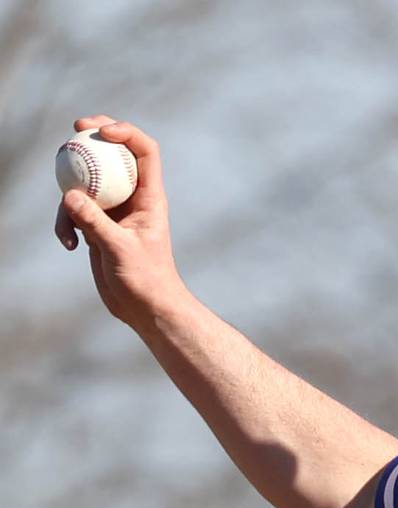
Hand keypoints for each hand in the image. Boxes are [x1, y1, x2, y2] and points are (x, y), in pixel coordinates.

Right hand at [55, 117, 189, 329]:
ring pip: (86, 182)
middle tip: (77, 127)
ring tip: (69, 230)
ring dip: (69, 198)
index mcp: (149, 197)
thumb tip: (68, 196)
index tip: (102, 131)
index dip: (127, 133)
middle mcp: (132, 198)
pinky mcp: (97, 225)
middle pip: (115, 155)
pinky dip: (65, 222)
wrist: (145, 307)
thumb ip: (95, 222)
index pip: (145, 152)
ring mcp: (113, 210)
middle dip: (95, 137)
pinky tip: (66, 244)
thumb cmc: (146, 281)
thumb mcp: (120, 250)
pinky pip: (74, 210)